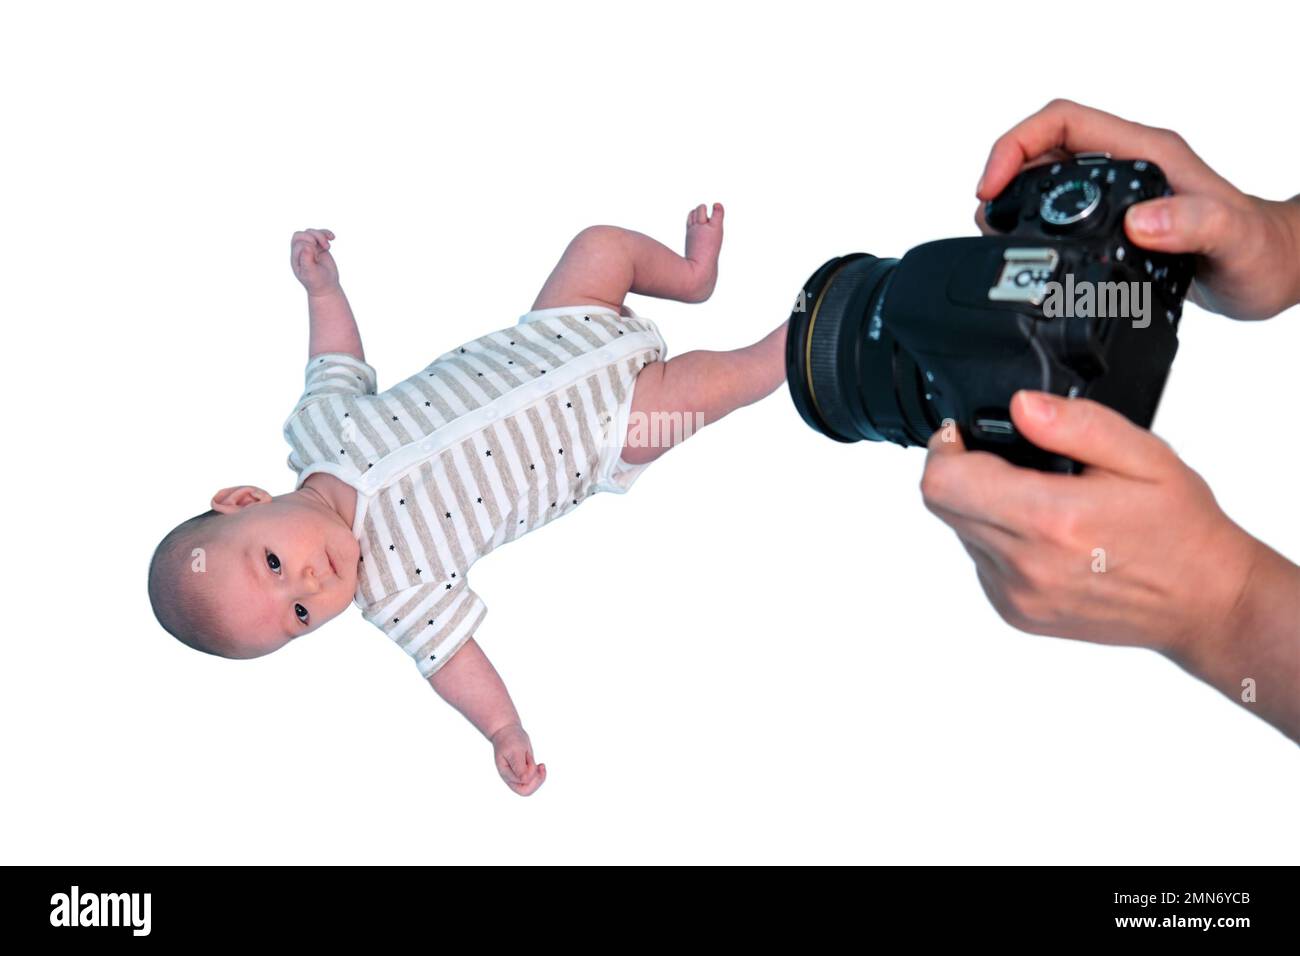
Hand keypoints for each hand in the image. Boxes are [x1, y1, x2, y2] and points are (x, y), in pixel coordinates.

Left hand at [290, 228, 340, 296]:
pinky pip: (320, 234)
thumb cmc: (317, 282)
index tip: (317, 257)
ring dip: (320, 235)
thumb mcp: (310, 273)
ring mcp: (310, 249)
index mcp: (296, 257)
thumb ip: (306, 260)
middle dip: (313, 236)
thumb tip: (306, 246)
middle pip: (300, 235)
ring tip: (327, 247)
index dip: (309, 246)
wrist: (326, 287)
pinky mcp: (319, 248)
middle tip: (322, 247)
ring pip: (310, 232)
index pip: (298, 243)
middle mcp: (300, 252)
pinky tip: (333, 238)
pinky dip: (326, 233)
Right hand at [490, 723, 546, 795]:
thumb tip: (525, 780)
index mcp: (506, 774)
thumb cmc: (510, 740)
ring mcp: (517, 775)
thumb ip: (519, 766)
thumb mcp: (515, 751)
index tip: (529, 758)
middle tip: (539, 766)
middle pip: (526, 791)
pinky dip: (540, 773)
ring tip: (539, 764)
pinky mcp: (524, 771)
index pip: (522, 784)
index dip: (530, 773)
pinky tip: (541, 764)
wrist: (507, 731)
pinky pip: (534, 780)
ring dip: (539, 776)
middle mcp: (511, 777)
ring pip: (531, 786)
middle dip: (536, 780)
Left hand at [919, 391, 1261, 656]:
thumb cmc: (1180, 530)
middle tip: (1007, 461)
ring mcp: (1017, 596)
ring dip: (983, 508)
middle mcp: (1025, 565)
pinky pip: (980, 563)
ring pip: (961, 533)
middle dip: (963, 473)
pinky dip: (998, 541)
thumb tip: (1020, 406)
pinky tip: (1044, 535)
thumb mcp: (1144, 456)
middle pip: (943, 506)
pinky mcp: (1016, 613)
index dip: (944, 449)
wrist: (1205, 603)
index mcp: (1051, 520)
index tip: (963, 434)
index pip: (944, 482)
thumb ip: (1076, 426)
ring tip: (1040, 500)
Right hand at [974, 99, 1299, 320]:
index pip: (1063, 122)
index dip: (1016, 146)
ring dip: (1013, 196)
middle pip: (1044, 145)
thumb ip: (1191, 224)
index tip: (993, 186)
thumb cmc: (1260, 252)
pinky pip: (1061, 206)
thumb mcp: (1231, 239)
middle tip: (987, 217)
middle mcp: (1129, 164)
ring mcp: (1121, 191)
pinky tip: (1028, 248)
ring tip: (996, 230)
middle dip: (1004, 173)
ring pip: (1048, 174)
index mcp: (1146, 153)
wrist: (1274, 269)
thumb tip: (1139, 221)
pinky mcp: (1117, 219)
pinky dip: (1034, 220)